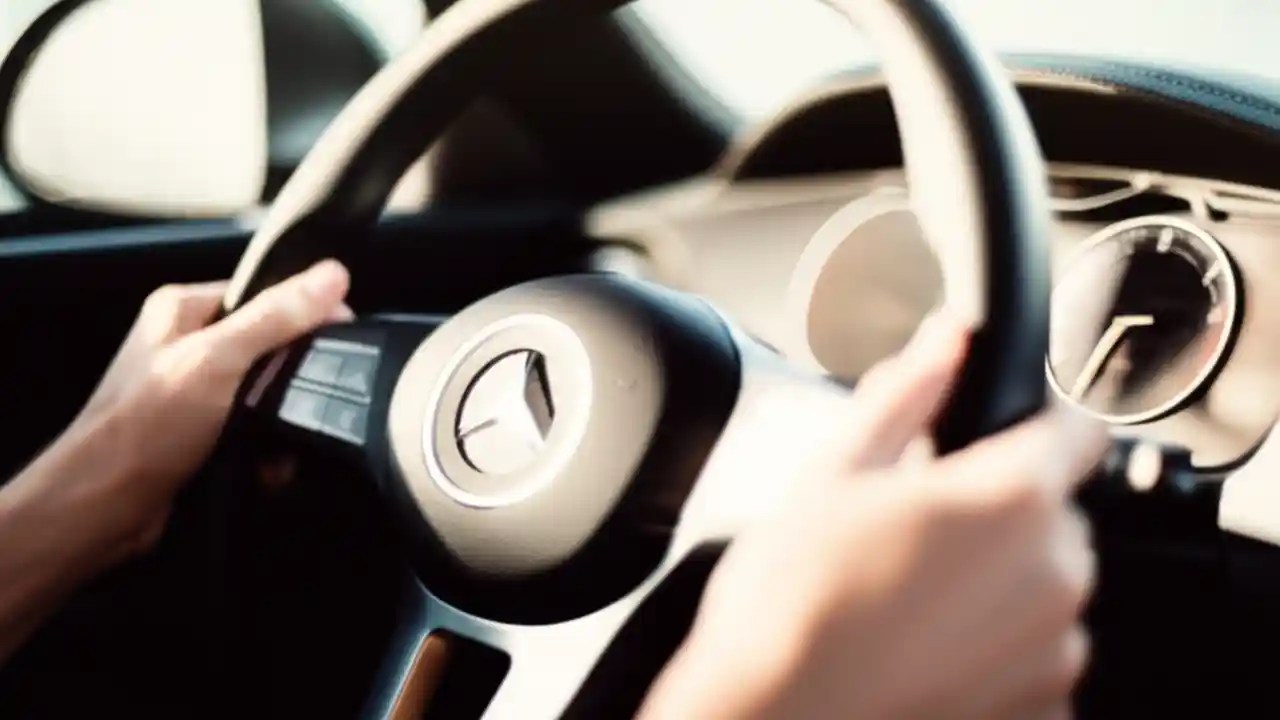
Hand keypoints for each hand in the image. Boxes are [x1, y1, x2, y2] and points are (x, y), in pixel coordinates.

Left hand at [64, 260, 351, 556]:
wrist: (103, 508)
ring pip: (269, 395)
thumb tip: (334, 274)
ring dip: (285, 424)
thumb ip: (277, 316)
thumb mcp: (217, 360)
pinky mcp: (204, 434)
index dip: (308, 313)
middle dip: (295, 382)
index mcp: (183, 310)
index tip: (345, 337)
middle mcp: (188, 345)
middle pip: (272, 348)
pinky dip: (269, 451)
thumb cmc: (148, 426)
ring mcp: (196, 393)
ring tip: (285, 449)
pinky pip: (257, 431)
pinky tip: (268, 470)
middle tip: (313, 403)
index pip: (264, 295)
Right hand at [642, 316, 1107, 719]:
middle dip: (995, 512)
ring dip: (995, 582)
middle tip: (913, 531)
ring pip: (1041, 585)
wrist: (768, 717)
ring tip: (907, 598)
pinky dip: (994, 647)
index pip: (1077, 429)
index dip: (1043, 419)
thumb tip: (947, 339)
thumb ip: (908, 394)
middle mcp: (1051, 574)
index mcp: (1009, 498)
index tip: (1013, 430)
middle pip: (1050, 513)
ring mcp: (1051, 650)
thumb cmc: (789, 604)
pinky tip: (922, 648)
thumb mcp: (834, 471)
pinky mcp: (1041, 707)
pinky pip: (1035, 654)